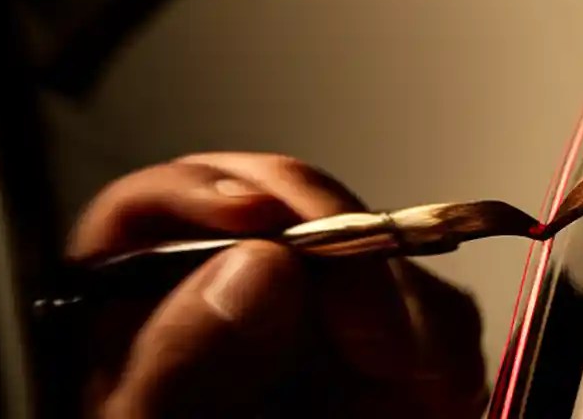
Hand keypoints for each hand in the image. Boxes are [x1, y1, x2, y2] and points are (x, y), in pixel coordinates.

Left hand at [68, 153, 487, 418]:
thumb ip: (187, 373)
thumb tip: (253, 271)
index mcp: (140, 331)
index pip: (153, 219)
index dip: (202, 194)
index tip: (257, 223)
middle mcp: (228, 315)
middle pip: (280, 211)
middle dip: (337, 242)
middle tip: (363, 316)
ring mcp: (314, 333)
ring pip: (371, 252)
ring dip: (401, 299)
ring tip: (398, 368)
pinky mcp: (388, 362)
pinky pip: (432, 317)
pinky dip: (443, 348)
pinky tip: (430, 389)